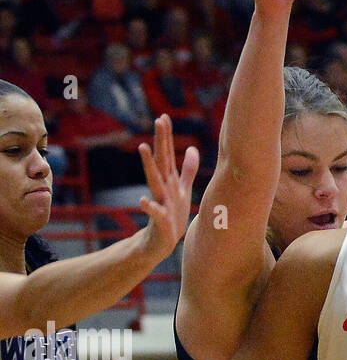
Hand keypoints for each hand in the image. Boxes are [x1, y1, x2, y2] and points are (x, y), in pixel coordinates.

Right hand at [137, 114, 198, 259]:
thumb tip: (192, 148)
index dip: (166, 136)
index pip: (167, 155)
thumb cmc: (173, 215)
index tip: (163, 116)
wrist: (161, 243)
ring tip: (143, 148)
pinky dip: (149, 207)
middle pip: (162, 161)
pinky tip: (142, 201)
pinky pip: (154, 213)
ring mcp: (160, 203)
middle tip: (157, 120)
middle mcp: (163, 188)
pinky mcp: (159, 222)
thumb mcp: (182, 190)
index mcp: (169, 181)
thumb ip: (187, 170)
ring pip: (155, 182)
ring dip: (149, 165)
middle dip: (160, 141)